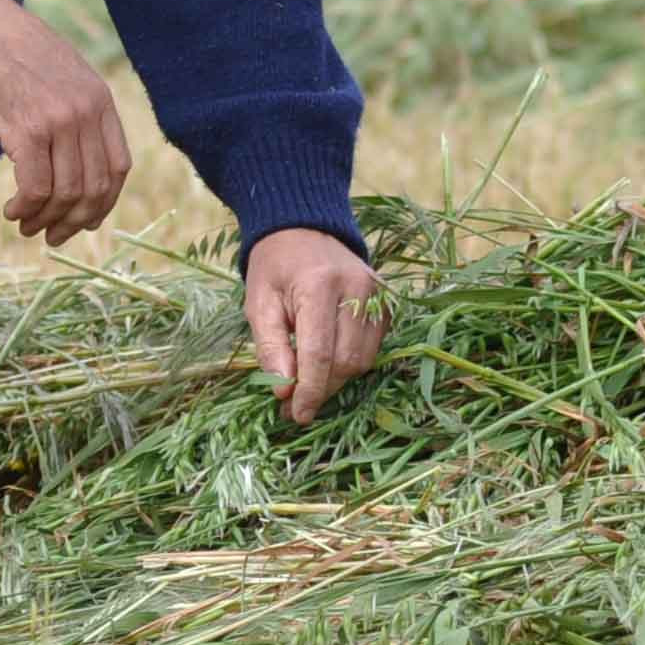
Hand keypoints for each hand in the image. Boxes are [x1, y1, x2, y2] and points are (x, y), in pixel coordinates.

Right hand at [0, 0, 129, 242]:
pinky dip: (26, 208)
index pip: (118, 168)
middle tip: (52, 235)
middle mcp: (86, 113)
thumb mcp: (65, 77)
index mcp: (101, 101)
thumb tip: (81, 164)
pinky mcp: (26, 130)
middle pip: (94, 188)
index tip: (86, 221)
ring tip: (27, 225)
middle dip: (75, 221)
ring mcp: (58, 121)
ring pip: (66, 193)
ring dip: (46, 219)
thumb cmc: (15, 54)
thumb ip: (80, 114)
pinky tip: (13, 211)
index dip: (104, 203)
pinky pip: (36, 187)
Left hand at [243, 226, 386, 423]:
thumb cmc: (276, 269)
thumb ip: (270, 347)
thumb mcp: (259, 303)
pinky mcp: (386, 302)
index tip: (295, 414)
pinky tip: (327, 361)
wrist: (304, 230)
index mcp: (319, 285)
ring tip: (309, 383)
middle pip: (346, 360)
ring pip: (363, 359)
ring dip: (336, 380)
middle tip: (294, 405)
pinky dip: (350, 363)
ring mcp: (377, 294)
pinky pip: (373, 348)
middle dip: (321, 389)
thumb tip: (283, 391)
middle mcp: (357, 288)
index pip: (319, 353)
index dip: (308, 390)